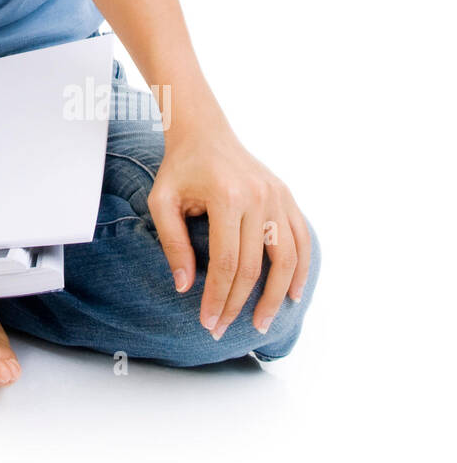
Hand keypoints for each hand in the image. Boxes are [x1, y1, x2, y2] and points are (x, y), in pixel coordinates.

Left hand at [147, 119, 311, 339]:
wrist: (204, 133)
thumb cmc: (180, 169)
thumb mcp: (162, 201)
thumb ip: (172, 243)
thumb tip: (185, 287)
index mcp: (227, 197)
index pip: (227, 262)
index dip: (219, 297)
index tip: (208, 321)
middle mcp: (259, 197)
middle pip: (254, 266)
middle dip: (239, 304)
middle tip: (224, 329)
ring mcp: (278, 197)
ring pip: (287, 258)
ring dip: (275, 296)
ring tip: (261, 323)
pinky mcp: (287, 197)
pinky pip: (301, 239)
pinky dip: (301, 269)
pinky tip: (291, 294)